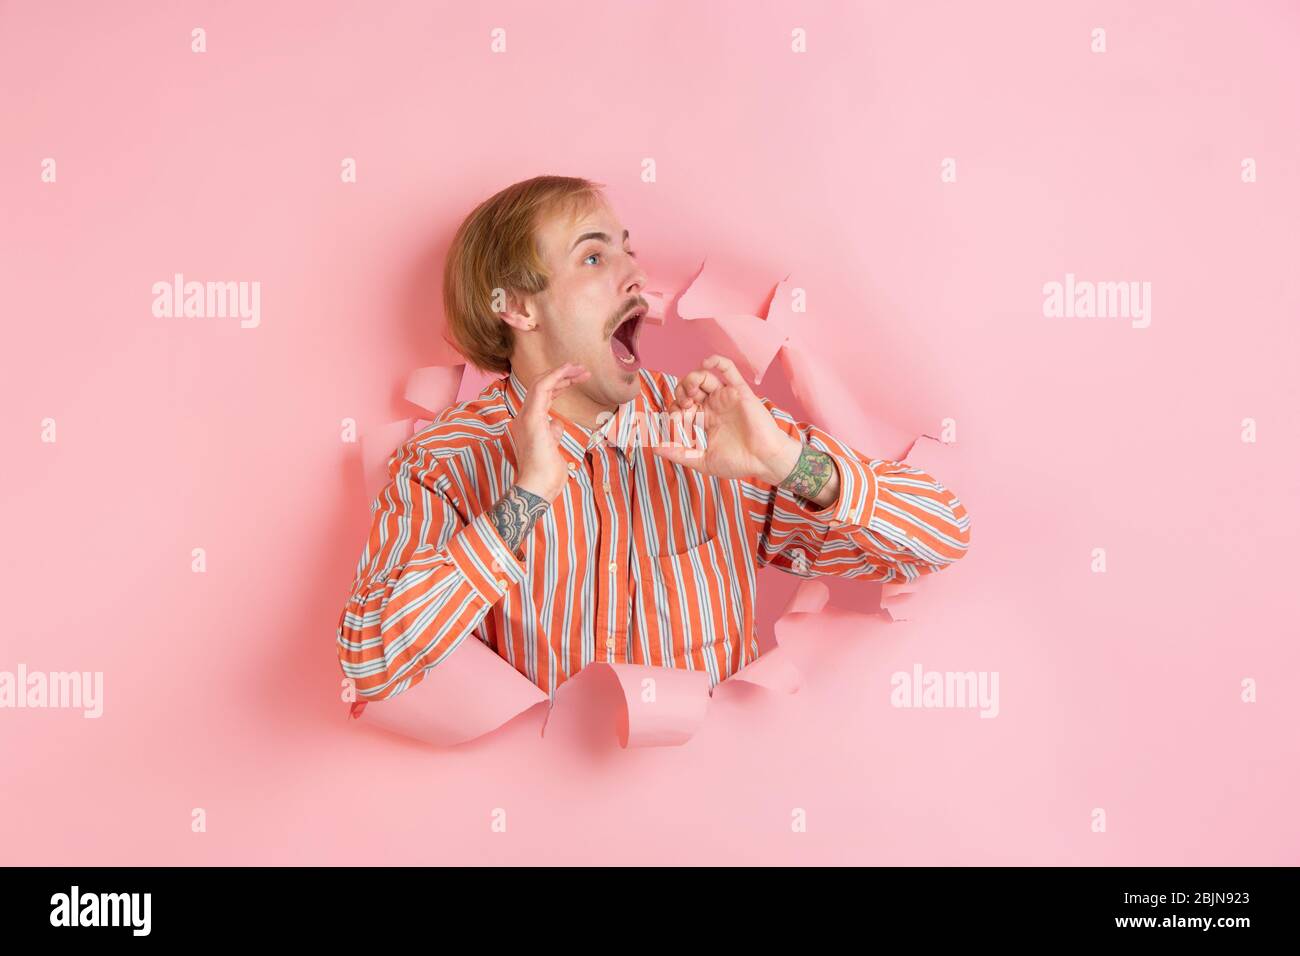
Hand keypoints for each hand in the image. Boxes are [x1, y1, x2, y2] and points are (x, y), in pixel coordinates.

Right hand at [511, 362, 589, 501]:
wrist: (538, 488)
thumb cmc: (547, 474)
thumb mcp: (554, 449)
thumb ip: (553, 434)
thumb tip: (557, 424)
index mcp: (530, 423)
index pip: (542, 396)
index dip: (559, 384)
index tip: (575, 379)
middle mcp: (524, 417)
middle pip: (541, 386)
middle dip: (562, 375)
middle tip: (583, 370)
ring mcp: (526, 417)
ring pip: (540, 383)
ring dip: (561, 373)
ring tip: (580, 369)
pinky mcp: (531, 418)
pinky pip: (541, 389)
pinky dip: (555, 377)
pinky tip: (569, 372)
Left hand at [651, 354, 802, 484]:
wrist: (764, 461)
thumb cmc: (738, 462)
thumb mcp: (703, 461)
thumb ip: (680, 454)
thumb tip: (655, 448)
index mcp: (703, 420)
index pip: (681, 406)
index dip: (673, 410)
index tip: (674, 423)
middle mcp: (713, 406)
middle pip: (689, 388)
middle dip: (680, 392)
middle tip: (683, 405)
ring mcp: (725, 397)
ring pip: (705, 376)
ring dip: (692, 379)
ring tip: (691, 391)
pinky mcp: (739, 391)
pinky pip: (728, 369)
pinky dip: (717, 361)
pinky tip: (706, 364)